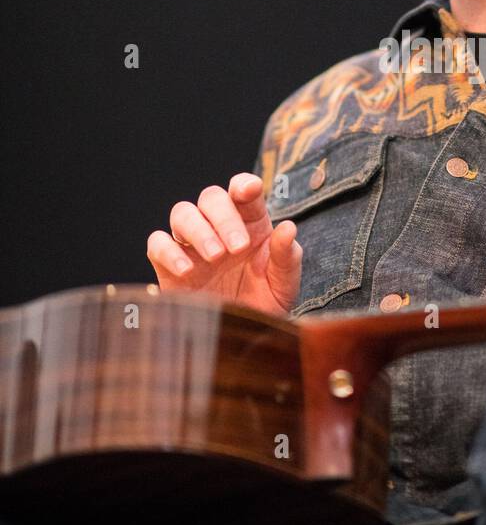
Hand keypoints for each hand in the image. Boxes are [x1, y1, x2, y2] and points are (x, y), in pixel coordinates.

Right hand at [146, 173, 302, 318]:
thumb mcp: (284, 284)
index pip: (243, 191)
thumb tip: (288, 228)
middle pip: (211, 197)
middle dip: (224, 217)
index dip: (244, 184)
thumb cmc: (265, 305)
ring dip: (198, 230)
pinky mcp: (169, 266)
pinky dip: (168, 251)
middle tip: (238, 248)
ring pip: (182, 213)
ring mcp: (192, 245)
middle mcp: (219, 228)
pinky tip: (187, 270)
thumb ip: (287, 256)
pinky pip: (158, 244)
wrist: (240, 340)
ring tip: (215, 256)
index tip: (249, 190)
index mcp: (250, 223)